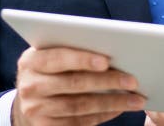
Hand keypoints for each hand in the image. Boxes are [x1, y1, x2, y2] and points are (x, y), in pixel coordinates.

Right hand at [12, 45, 145, 125]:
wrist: (28, 99)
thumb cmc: (49, 68)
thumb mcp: (50, 53)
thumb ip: (72, 48)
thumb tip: (112, 45)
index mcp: (31, 61)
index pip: (59, 58)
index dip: (83, 59)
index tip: (107, 61)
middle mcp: (31, 86)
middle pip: (74, 84)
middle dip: (107, 82)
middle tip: (133, 80)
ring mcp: (36, 110)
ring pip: (80, 106)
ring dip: (111, 102)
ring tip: (135, 99)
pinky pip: (79, 122)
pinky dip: (103, 115)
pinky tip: (119, 108)